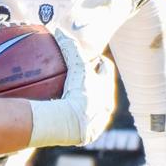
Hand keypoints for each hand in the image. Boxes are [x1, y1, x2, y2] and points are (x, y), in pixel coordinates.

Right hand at [27, 23, 115, 147]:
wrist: (73, 124)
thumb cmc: (77, 93)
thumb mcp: (75, 67)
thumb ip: (69, 48)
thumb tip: (59, 30)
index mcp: (106, 87)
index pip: (106, 69)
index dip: (99, 61)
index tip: (91, 57)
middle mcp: (106, 104)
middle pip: (103, 89)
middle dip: (94, 82)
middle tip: (82, 77)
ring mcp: (99, 120)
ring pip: (96, 108)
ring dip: (88, 103)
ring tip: (73, 99)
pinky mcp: (89, 134)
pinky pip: (85, 124)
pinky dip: (78, 120)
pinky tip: (67, 119)